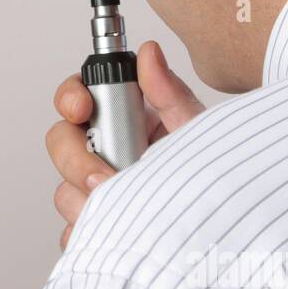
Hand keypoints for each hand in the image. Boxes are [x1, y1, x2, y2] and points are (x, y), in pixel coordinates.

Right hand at [46, 40, 205, 249]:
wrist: (227, 223)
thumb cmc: (213, 172)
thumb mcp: (195, 131)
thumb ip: (169, 93)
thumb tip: (149, 52)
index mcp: (124, 121)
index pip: (78, 97)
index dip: (72, 99)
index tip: (80, 108)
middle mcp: (105, 153)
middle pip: (60, 143)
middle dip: (76, 161)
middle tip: (104, 177)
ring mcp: (98, 191)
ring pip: (65, 192)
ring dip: (86, 202)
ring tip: (124, 211)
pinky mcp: (98, 226)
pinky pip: (74, 232)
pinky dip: (90, 235)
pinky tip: (119, 235)